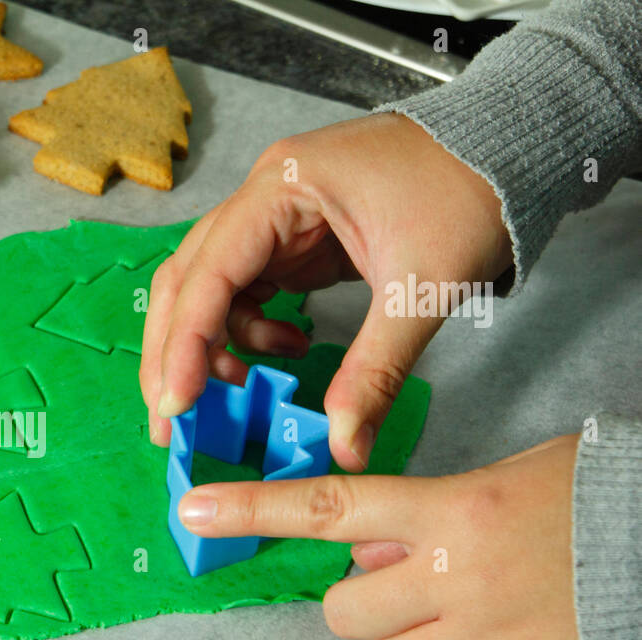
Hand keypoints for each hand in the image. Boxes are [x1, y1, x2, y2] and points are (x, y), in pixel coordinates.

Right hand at [141, 112, 512, 471]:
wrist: (511, 147)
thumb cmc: (469, 190)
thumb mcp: (422, 288)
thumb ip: (375, 372)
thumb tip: (345, 448)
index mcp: (281, 187)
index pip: (207, 274)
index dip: (183, 345)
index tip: (175, 407)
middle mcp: (263, 196)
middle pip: (187, 281)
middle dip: (175, 354)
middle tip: (172, 420)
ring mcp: (275, 216)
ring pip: (210, 289)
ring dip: (212, 346)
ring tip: (244, 387)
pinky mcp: (293, 238)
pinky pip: (247, 292)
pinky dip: (249, 332)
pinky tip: (287, 349)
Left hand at [177, 435, 585, 639]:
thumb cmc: (587, 498)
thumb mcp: (495, 483)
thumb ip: (422, 518)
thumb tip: (369, 558)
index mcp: (446, 509)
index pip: (327, 507)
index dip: (253, 508)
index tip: (193, 510)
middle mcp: (452, 575)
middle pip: (344, 611)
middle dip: (362, 602)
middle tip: (406, 583)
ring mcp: (483, 636)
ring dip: (412, 639)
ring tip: (466, 609)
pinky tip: (502, 639)